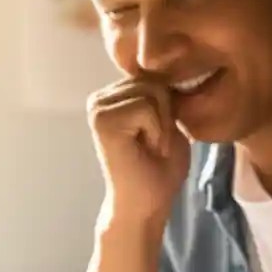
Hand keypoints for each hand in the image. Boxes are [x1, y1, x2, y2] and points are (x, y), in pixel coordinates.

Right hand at [86, 78, 191, 224]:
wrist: (146, 206)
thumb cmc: (160, 170)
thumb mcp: (169, 122)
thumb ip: (165, 95)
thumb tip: (174, 65)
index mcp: (114, 96)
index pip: (156, 78)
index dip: (169, 109)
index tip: (158, 139)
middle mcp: (100, 98)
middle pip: (155, 82)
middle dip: (166, 116)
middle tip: (153, 146)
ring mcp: (97, 108)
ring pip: (153, 92)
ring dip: (161, 126)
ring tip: (149, 148)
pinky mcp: (102, 120)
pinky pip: (147, 107)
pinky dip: (156, 132)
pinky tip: (145, 151)